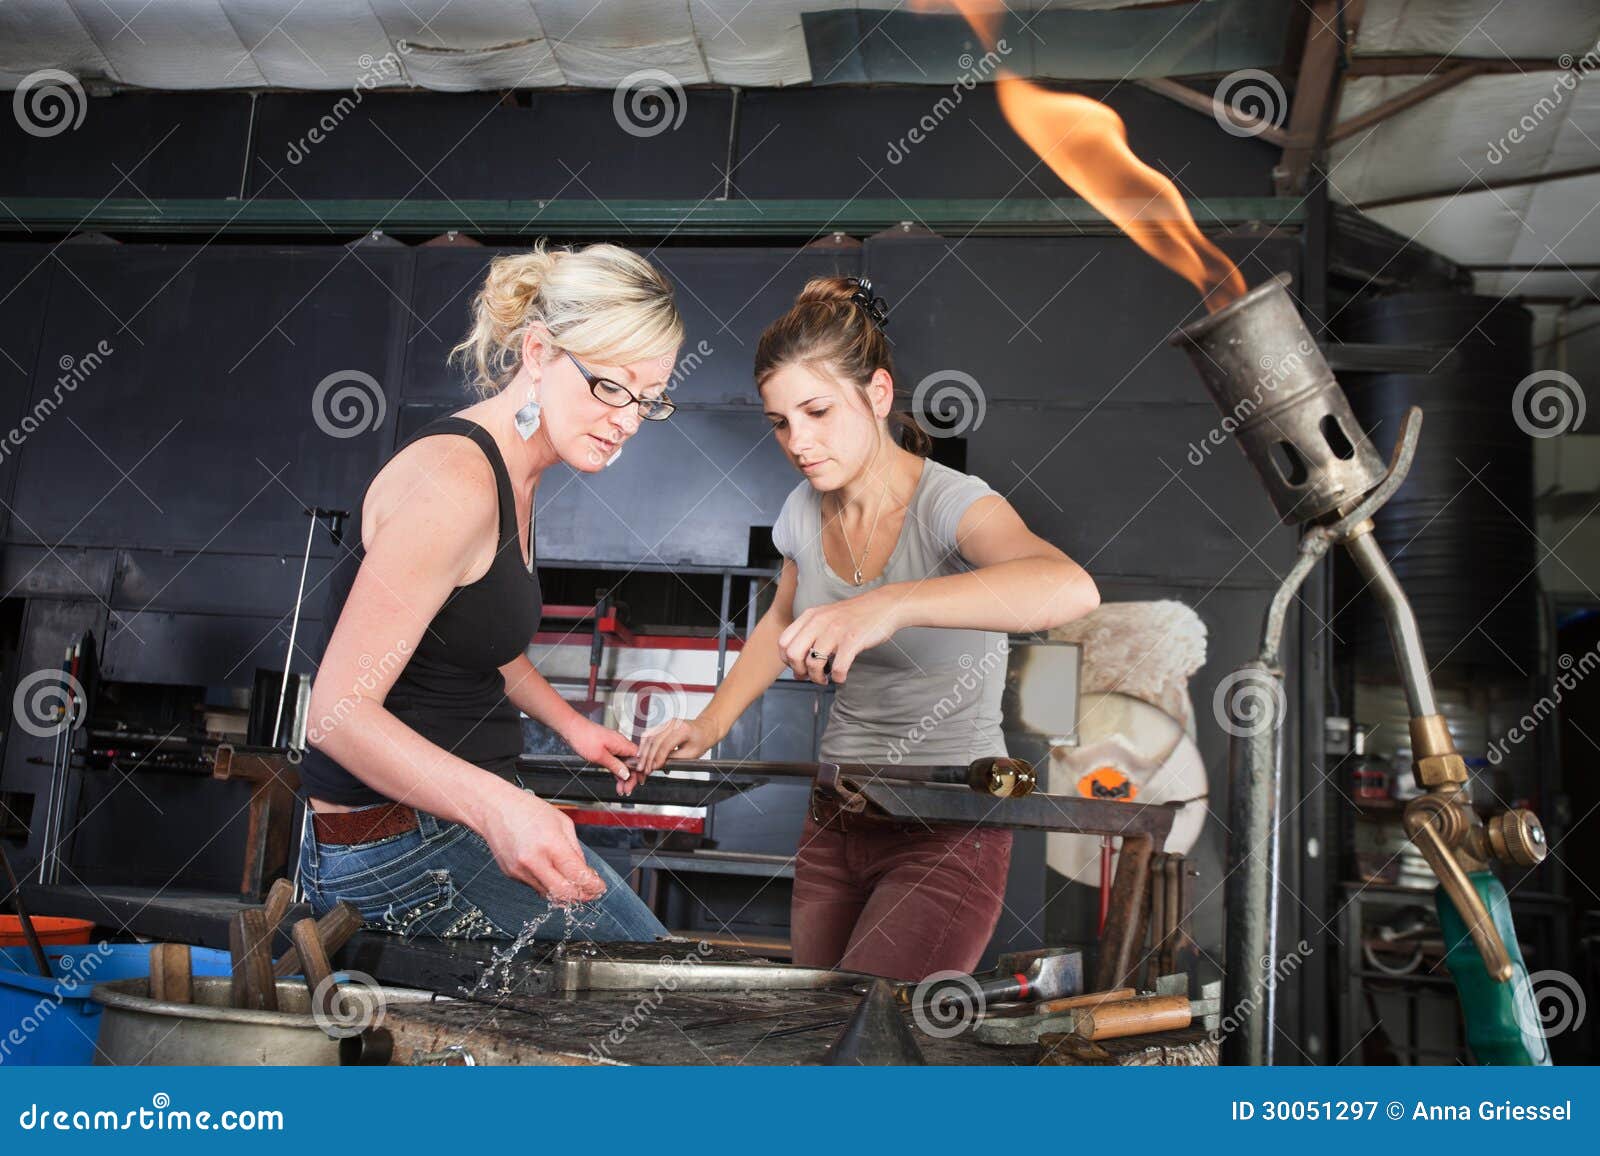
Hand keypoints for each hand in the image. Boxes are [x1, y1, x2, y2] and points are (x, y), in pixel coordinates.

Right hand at [478, 787, 605, 903]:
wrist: (494, 808)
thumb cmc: (527, 810)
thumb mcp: (562, 822)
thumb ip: (575, 849)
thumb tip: (584, 871)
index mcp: (550, 844)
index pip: (576, 875)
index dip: (592, 885)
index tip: (599, 887)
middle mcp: (533, 861)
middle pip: (563, 893)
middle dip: (581, 896)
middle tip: (590, 892)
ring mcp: (520, 870)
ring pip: (549, 894)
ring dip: (565, 893)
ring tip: (574, 883)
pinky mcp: (512, 875)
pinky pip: (536, 887)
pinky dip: (548, 885)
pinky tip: (553, 874)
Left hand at [561, 713, 640, 794]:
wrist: (572, 728)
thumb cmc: (583, 737)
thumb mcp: (600, 756)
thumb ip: (615, 765)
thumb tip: (626, 774)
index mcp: (622, 744)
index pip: (638, 759)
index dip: (639, 772)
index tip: (638, 783)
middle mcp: (620, 744)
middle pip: (632, 762)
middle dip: (630, 777)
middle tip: (626, 790)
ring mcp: (614, 745)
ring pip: (624, 763)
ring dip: (623, 776)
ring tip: (621, 789)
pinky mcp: (607, 747)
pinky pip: (617, 760)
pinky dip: (617, 770)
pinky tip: (616, 779)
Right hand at [634, 716, 718, 774]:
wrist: (705, 729)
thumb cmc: (701, 740)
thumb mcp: (691, 754)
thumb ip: (674, 759)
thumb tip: (659, 765)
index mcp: (683, 729)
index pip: (665, 745)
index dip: (657, 758)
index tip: (652, 768)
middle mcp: (672, 723)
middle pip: (654, 741)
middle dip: (647, 757)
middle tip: (643, 770)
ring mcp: (666, 723)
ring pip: (649, 737)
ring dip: (643, 752)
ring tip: (641, 765)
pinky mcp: (662, 725)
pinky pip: (649, 734)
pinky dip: (644, 746)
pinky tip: (642, 755)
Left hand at [777, 590, 901, 684]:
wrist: (884, 605)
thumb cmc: (854, 616)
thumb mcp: (826, 617)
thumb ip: (810, 634)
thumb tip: (797, 665)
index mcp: (810, 616)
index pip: (783, 642)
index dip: (787, 660)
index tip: (798, 667)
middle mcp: (819, 622)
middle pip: (793, 654)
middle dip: (799, 671)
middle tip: (810, 676)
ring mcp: (836, 631)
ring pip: (813, 663)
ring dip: (818, 678)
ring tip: (826, 679)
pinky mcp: (853, 640)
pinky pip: (838, 667)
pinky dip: (838, 677)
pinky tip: (841, 676)